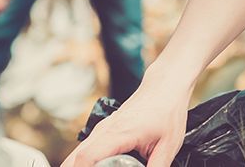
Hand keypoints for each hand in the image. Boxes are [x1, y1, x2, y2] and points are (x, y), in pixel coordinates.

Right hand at [61, 80, 190, 166]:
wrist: (165, 86)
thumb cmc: (168, 111)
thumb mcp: (168, 145)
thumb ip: (157, 166)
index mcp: (118, 133)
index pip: (88, 157)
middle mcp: (105, 129)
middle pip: (75, 157)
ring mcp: (103, 128)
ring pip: (79, 152)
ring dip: (82, 165)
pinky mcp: (105, 129)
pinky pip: (87, 147)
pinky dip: (86, 160)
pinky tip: (99, 166)